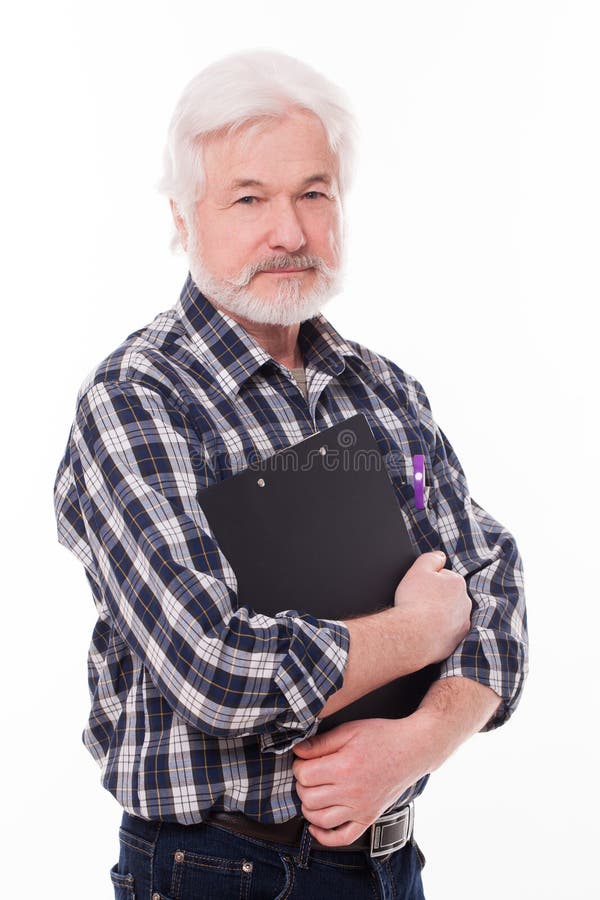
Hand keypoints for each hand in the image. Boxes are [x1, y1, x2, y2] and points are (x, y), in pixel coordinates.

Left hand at [292, 717, 434, 846]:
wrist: (412, 749)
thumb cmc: (382, 737)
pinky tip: (316, 826)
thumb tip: (298, 750)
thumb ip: (321, 742)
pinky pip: (343, 837)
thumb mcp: (349, 730)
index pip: (305, 775)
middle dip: (301, 785)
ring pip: (321, 820)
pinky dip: (325, 837)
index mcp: (344, 767)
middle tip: (307, 774)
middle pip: (309, 798)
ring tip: (311, 793)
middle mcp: (352, 792)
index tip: (303, 760)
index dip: (298, 766)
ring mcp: (361, 808)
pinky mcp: (369, 817)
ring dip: (308, 808)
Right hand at [394, 551, 471, 666]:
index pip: (443, 577)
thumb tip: (440, 556)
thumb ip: (431, 558)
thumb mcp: (418, 570)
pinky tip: (426, 631)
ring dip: (438, 615)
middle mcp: (465, 602)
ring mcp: (463, 623)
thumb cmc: (414, 602)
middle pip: (447, 596)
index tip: (418, 589)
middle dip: (436, 598)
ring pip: (449, 615)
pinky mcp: (457, 640)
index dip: (428, 582)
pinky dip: (439, 631)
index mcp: (457, 583)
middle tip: (419, 604)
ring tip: (421, 619)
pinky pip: (447, 632)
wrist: (413, 635)